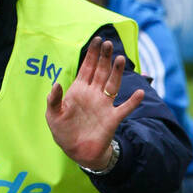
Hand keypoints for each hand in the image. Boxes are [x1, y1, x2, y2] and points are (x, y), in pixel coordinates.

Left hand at [45, 37, 143, 169]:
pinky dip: (132, 102)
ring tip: (119, 59)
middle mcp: (94, 94)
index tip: (97, 40)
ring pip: (113, 84)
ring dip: (116, 72)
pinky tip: (139, 94)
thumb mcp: (52, 115)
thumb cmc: (63, 132)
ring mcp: (104, 105)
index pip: (87, 67)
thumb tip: (56, 84)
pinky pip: (124, 108)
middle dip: (104, 58)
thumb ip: (54, 99)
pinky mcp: (112, 118)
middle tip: (108, 44)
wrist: (77, 152)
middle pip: (101, 71)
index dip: (92, 54)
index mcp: (79, 90)